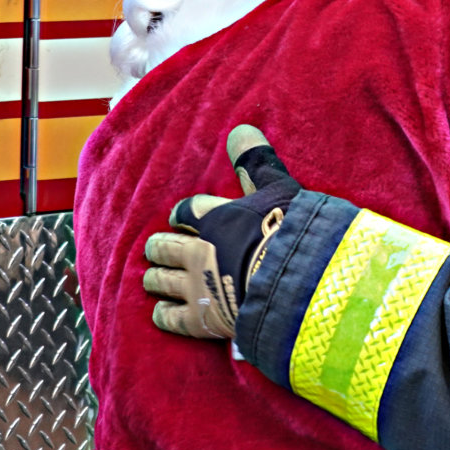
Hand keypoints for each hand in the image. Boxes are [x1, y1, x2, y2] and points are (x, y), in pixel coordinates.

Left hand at [142, 126, 303, 338]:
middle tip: (156, 249)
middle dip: (159, 247)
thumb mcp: (278, 189)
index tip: (180, 217)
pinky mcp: (201, 320)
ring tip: (155, 279)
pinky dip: (164, 313)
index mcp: (214, 218)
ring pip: (161, 280)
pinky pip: (170, 317)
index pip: (186, 212)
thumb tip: (240, 129)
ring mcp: (196, 287)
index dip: (181, 214)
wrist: (294, 283)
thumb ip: (257, 162)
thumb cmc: (290, 232)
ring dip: (157, 278)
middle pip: (165, 247)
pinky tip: (162, 312)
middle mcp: (197, 251)